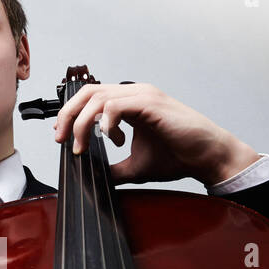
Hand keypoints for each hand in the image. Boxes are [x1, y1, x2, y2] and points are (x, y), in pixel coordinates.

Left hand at [52, 82, 261, 186]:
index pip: (90, 98)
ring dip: (82, 123)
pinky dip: (105, 122)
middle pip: (87, 92)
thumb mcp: (136, 166)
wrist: (206, 157)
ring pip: (97, 98)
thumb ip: (113, 168)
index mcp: (130, 103)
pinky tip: (109, 139)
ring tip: (83, 145)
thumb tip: (93, 177)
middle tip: (62, 140)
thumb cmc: (178, 157)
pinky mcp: (150, 104)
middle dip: (68, 115)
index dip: (71, 115)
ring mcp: (143, 96)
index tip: (64, 139)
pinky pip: (115, 105)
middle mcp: (135, 94)